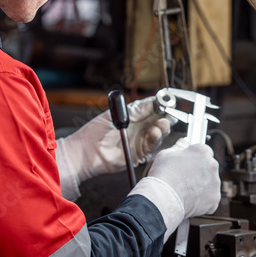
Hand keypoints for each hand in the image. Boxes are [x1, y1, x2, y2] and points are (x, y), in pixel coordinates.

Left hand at [55, 95, 174, 199]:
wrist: (85, 152)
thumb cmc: (95, 132)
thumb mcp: (116, 115)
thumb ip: (136, 110)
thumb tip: (154, 101)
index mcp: (134, 116)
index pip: (153, 108)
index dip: (162, 105)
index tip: (168, 102)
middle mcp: (140, 128)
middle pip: (160, 120)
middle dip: (167, 116)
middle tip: (169, 113)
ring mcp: (140, 141)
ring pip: (159, 133)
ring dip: (163, 128)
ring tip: (161, 124)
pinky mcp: (139, 154)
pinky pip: (152, 147)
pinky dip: (155, 139)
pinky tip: (154, 133)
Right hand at [128, 139, 221, 238]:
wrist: (164, 197)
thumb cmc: (163, 174)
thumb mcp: (166, 154)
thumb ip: (178, 147)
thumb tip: (183, 142)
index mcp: (202, 151)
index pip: (204, 152)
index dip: (195, 158)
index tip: (188, 164)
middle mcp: (212, 164)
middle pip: (208, 168)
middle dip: (199, 173)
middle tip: (184, 179)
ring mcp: (215, 182)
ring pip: (210, 184)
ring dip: (201, 186)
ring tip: (185, 191)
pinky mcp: (214, 198)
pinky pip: (210, 199)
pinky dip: (202, 201)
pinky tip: (189, 200)